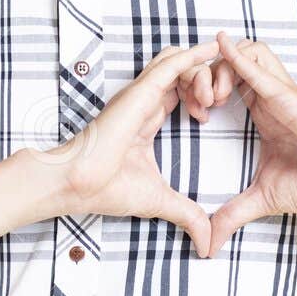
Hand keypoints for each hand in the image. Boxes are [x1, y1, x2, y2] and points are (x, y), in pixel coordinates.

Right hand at [45, 38, 219, 256]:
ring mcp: (141, 93)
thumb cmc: (105, 188)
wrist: (77, 185)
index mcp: (147, 118)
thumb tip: (208, 243)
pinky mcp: (139, 92)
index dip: (200, 94)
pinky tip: (213, 51)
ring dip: (203, 71)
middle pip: (183, 72)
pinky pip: (170, 64)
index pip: (179, 91)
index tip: (210, 116)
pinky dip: (194, 57)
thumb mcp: (159, 201)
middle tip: (219, 102)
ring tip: (215, 94)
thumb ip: (187, 215)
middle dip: (207, 80)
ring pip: (179, 62)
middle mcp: (145, 101)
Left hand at [182, 31, 296, 255]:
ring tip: (213, 97)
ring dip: (220, 66)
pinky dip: (237, 55)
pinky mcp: (289, 95)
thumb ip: (232, 215)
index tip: (196, 115)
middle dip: (205, 74)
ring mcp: (281, 92)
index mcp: (263, 113)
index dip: (204, 89)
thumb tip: (208, 245)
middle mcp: (271, 97)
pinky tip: (220, 46)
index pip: (228, 81)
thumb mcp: (262, 199)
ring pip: (245, 52)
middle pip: (230, 61)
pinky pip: (260, 65)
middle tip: (199, 105)